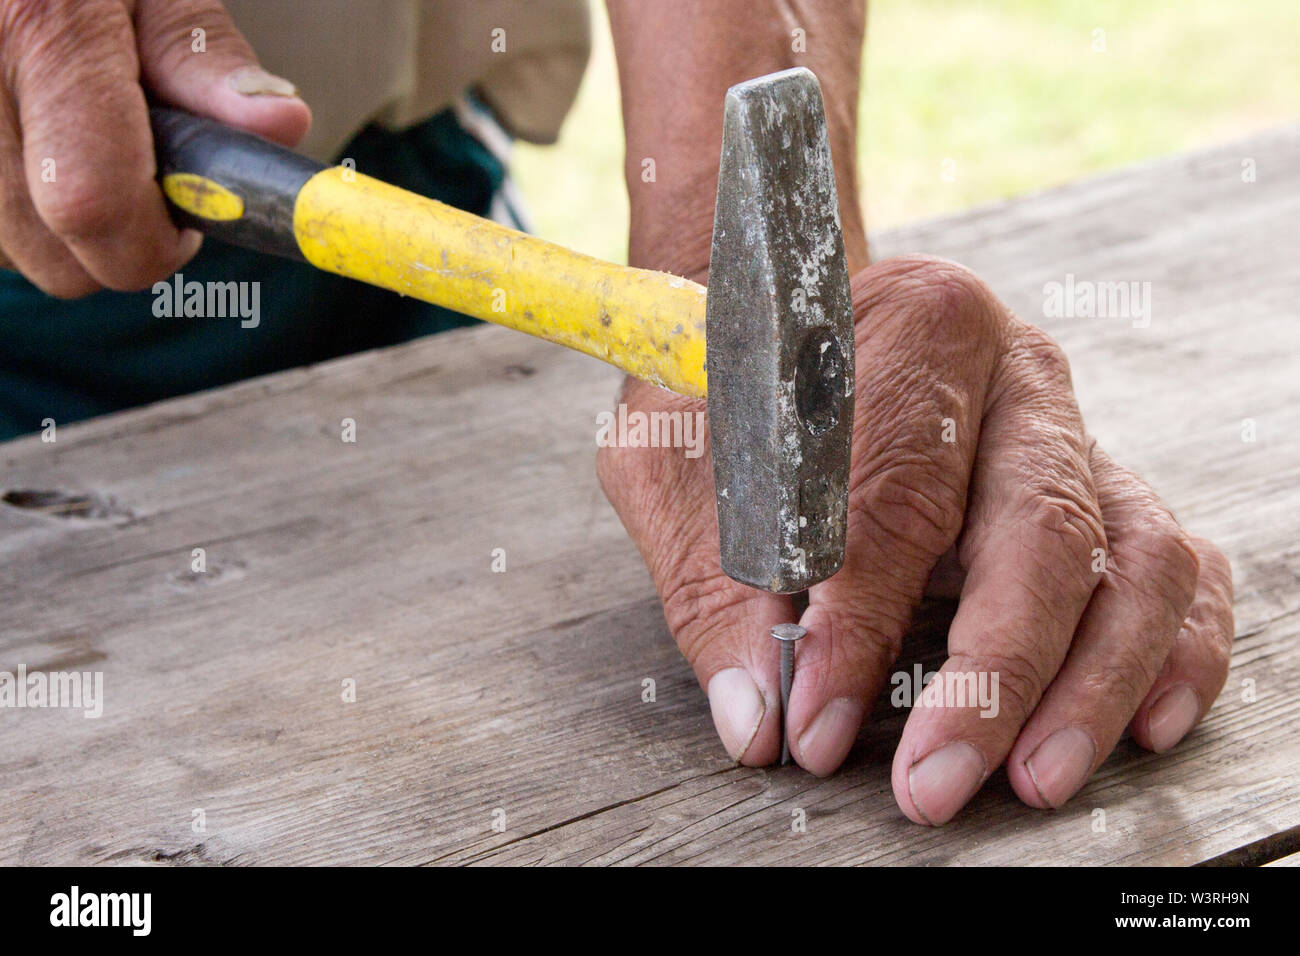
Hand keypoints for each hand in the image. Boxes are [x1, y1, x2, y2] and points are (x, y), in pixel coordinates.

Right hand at [0, 0, 309, 295]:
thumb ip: (205, 59)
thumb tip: (278, 126)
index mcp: (38, 19)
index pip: (93, 202)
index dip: (152, 241)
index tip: (185, 227)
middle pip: (52, 258)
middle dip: (113, 243)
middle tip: (135, 177)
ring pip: (12, 253)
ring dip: (55, 224)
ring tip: (68, 138)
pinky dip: (13, 203)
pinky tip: (26, 143)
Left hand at [598, 254, 1233, 823]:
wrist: (792, 325)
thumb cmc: (731, 391)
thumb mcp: (677, 462)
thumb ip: (713, 581)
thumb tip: (758, 716)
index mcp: (911, 329)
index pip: (899, 491)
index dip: (858, 620)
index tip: (815, 719)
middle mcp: (1016, 376)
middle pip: (1039, 527)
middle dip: (991, 673)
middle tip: (932, 783)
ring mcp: (1074, 434)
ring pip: (1131, 555)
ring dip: (1091, 681)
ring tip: (1034, 779)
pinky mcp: (1106, 488)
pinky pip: (1176, 566)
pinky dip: (1174, 648)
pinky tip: (1143, 725)